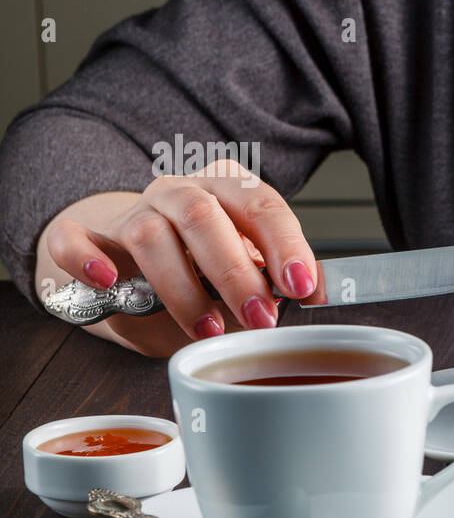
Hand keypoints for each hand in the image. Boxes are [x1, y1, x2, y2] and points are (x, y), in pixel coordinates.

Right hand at [40, 160, 317, 356]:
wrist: (132, 259)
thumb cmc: (202, 267)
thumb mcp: (247, 268)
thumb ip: (275, 276)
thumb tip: (313, 290)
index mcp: (227, 188)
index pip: (261, 205)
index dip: (285, 245)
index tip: (301, 285)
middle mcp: (179, 192)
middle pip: (204, 216)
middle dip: (236, 272)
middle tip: (260, 317)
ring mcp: (132, 212)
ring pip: (150, 235)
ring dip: (182, 288)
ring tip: (207, 329)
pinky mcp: (87, 239)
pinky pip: (75, 240)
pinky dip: (85, 258)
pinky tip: (106, 279)